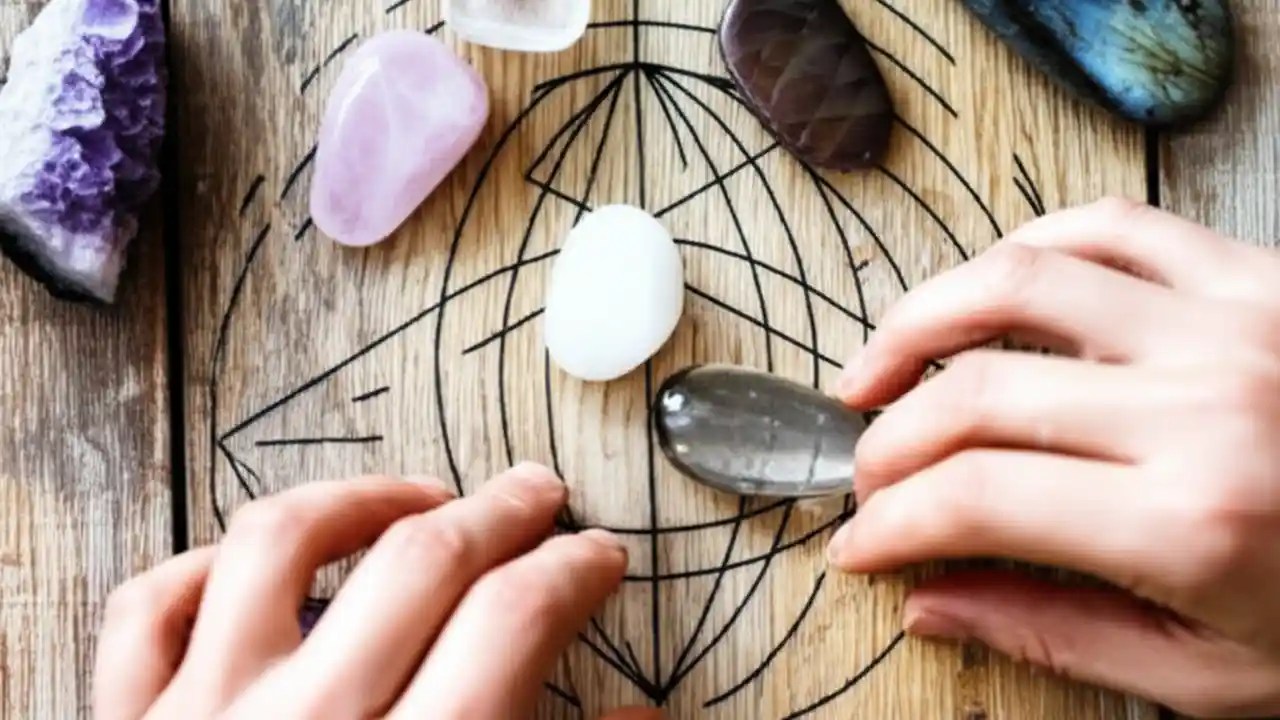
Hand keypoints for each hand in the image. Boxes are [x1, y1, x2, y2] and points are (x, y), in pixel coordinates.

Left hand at [92, 463, 660, 719]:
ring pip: (281, 543)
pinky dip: (205, 565)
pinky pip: (153, 610)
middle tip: (540, 494)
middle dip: (503, 512)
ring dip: (365, 496)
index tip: (600, 557)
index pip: (514, 620)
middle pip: (422, 561)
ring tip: (421, 499)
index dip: (575, 569)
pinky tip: (264, 564)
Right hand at [825, 198, 1279, 717]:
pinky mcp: (1253, 275)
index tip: (857, 544)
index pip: (972, 502)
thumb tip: (930, 604)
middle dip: (886, 443)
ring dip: (918, 322)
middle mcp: (1200, 405)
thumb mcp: (1212, 673)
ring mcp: (1228, 323)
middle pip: (973, 396)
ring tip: (878, 368)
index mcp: (1191, 521)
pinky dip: (1024, 252)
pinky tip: (986, 296)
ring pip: (1017, 283)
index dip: (887, 524)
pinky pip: (1106, 226)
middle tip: (864, 475)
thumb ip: (1055, 635)